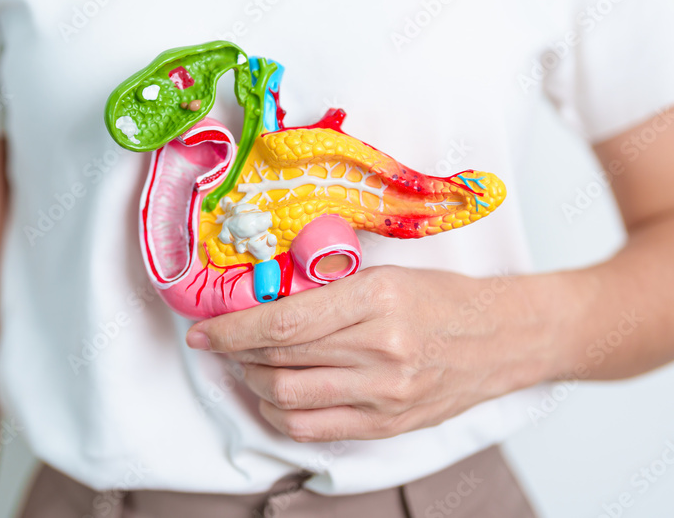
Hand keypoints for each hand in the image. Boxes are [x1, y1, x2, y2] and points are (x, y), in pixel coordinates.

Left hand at [185, 265, 554, 441]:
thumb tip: (261, 303)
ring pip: (289, 399)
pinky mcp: (388, 425)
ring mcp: (385, 394)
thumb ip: (327, 292)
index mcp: (377, 300)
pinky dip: (281, 415)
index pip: (283, 322)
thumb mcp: (385, 277)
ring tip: (248, 366)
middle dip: (235, 354)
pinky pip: (314, 429)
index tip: (203, 329)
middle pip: (279, 362)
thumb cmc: (442, 300)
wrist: (504, 337)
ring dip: (253, 384)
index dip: (232, 329)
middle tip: (221, 343)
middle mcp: (380, 350)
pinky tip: (275, 396)